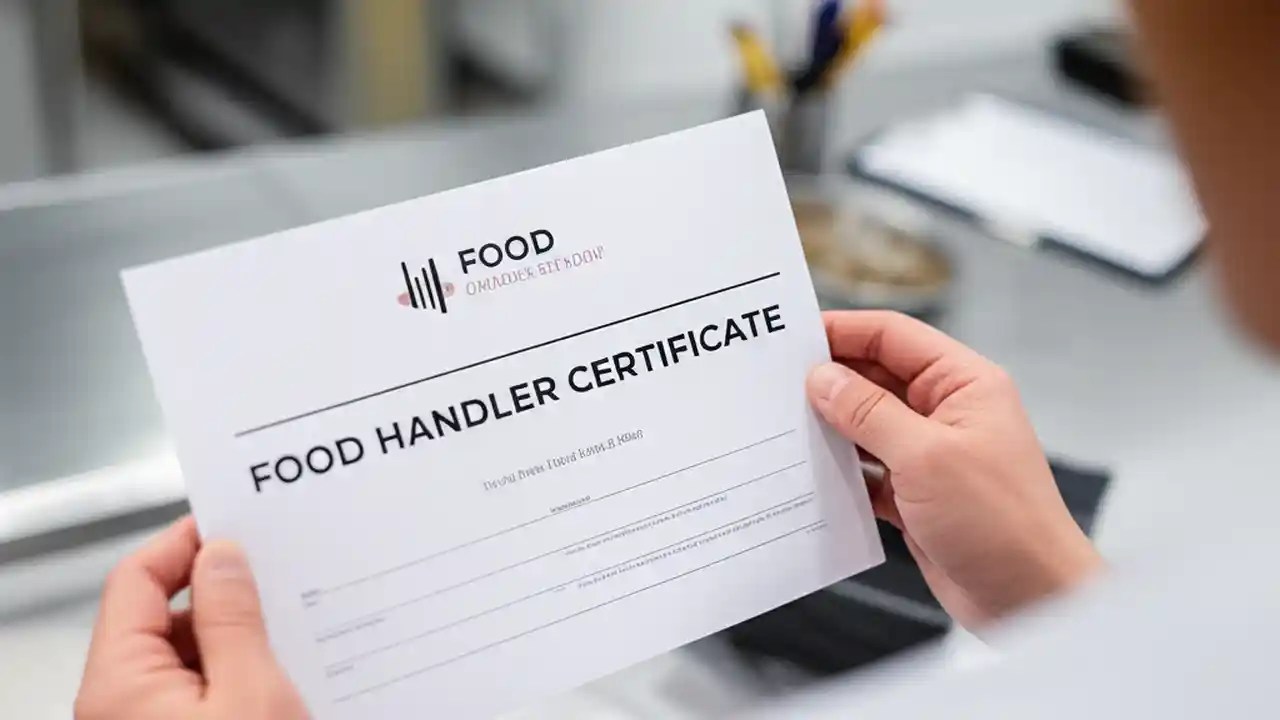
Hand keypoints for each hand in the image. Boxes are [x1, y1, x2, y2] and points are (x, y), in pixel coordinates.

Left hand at [75, 517, 307, 719]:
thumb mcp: (253, 692)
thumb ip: (233, 619)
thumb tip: (221, 557)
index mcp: (119, 682)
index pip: (135, 579)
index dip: (184, 544)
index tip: (236, 528)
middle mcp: (116, 703)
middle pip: (160, 616)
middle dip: (221, 596)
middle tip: (278, 582)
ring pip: (183, 655)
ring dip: (233, 640)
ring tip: (290, 637)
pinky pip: (196, 689)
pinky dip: (234, 675)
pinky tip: (279, 677)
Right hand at [806, 311, 1101, 626]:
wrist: (1032, 601)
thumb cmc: (1004, 525)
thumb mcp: (926, 457)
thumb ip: (869, 413)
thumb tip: (823, 380)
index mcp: (964, 384)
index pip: (894, 337)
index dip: (843, 331)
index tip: (794, 339)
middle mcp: (947, 412)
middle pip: (875, 378)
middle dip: (829, 381)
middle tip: (776, 386)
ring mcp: (930, 454)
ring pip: (866, 425)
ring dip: (830, 428)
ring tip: (785, 428)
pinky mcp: (916, 495)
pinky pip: (867, 470)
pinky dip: (840, 472)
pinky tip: (811, 475)